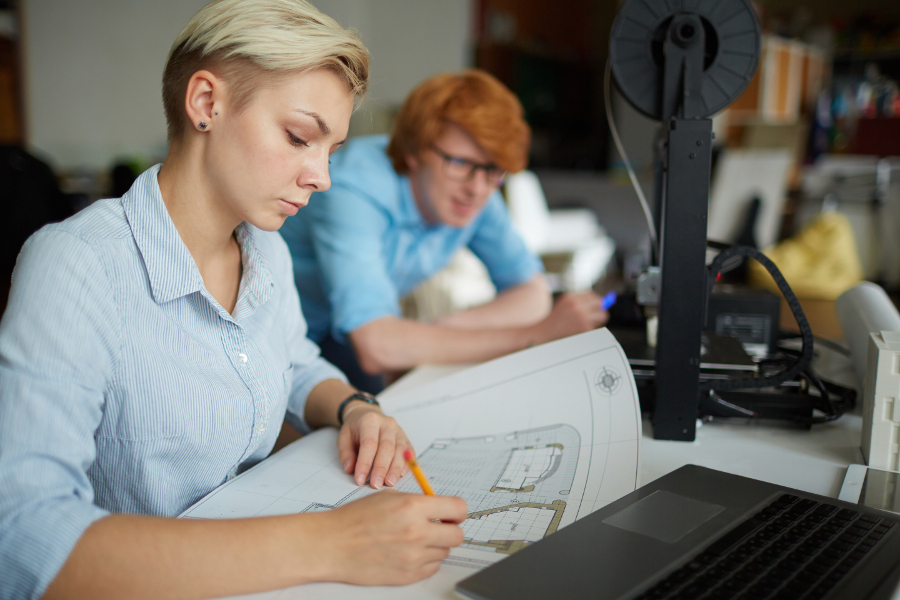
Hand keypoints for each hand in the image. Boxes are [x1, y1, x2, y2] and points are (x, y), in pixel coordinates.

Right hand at [316, 491, 466, 585]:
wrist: (332, 544)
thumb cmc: (355, 519)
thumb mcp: (388, 497)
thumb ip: (417, 501)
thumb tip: (439, 506)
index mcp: (412, 507)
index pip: (458, 508)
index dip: (457, 510)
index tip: (453, 513)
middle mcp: (417, 532)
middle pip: (458, 535)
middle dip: (450, 529)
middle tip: (438, 526)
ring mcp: (413, 556)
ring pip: (445, 552)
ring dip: (435, 545)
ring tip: (414, 539)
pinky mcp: (408, 575)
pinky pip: (432, 567)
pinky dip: (425, 560)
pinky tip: (409, 552)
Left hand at [338, 405, 410, 488]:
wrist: (367, 415)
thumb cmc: (355, 429)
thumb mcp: (343, 437)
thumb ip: (345, 453)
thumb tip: (350, 469)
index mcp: (370, 420)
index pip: (369, 443)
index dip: (365, 463)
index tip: (360, 479)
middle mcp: (387, 424)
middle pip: (387, 447)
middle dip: (381, 468)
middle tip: (376, 484)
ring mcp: (399, 430)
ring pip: (400, 451)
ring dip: (395, 469)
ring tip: (389, 483)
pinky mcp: (406, 438)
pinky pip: (409, 452)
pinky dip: (406, 464)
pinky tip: (400, 475)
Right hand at [533, 290, 607, 344]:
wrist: (542, 335)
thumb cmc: (553, 323)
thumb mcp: (563, 306)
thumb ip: (580, 302)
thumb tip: (604, 302)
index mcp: (571, 297)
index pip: (592, 295)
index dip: (593, 303)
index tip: (591, 309)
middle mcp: (577, 304)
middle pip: (601, 303)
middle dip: (598, 311)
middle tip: (592, 319)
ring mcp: (582, 316)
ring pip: (602, 315)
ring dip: (597, 321)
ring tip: (585, 326)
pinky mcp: (585, 328)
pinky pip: (596, 328)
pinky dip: (591, 331)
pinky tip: (579, 333)